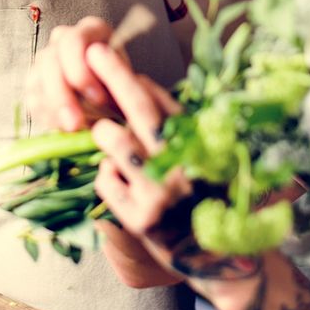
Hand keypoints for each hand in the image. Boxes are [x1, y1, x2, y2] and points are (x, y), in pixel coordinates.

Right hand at [26, 16, 120, 130]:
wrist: (116, 107)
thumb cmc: (125, 91)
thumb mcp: (129, 83)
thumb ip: (118, 77)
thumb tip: (105, 72)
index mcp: (92, 30)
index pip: (73, 41)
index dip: (81, 71)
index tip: (98, 99)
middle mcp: (65, 38)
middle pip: (50, 60)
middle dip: (62, 95)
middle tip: (77, 122)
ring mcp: (47, 59)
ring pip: (37, 80)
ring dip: (53, 108)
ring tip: (72, 128)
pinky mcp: (35, 83)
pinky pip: (32, 99)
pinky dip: (46, 116)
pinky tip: (63, 126)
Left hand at [87, 44, 264, 309]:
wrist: (217, 257)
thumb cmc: (204, 193)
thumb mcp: (200, 153)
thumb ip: (173, 122)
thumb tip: (137, 83)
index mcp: (200, 146)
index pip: (161, 101)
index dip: (130, 77)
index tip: (106, 54)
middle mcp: (183, 166)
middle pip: (141, 111)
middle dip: (114, 77)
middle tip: (93, 53)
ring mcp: (161, 194)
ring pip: (117, 144)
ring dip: (105, 133)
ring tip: (105, 134)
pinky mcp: (141, 221)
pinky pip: (107, 180)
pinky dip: (107, 175)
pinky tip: (121, 180)